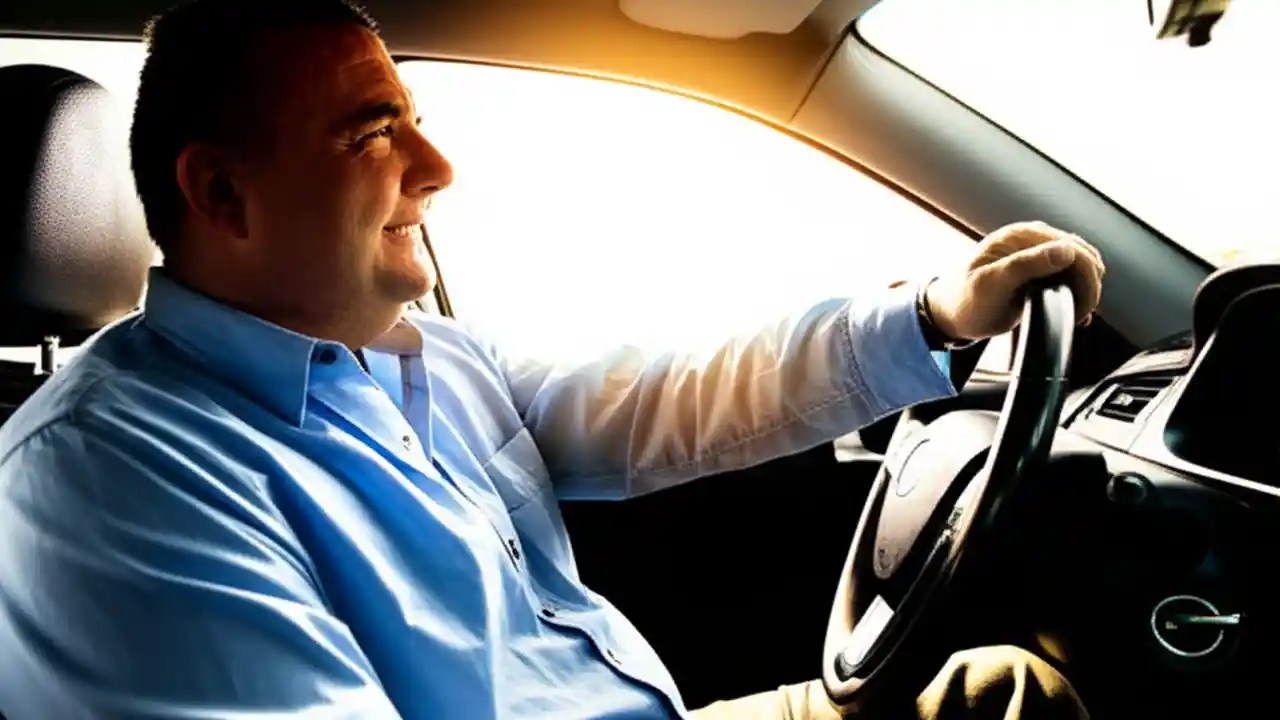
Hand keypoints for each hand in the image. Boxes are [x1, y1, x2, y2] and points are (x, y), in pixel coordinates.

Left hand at [925, 221, 1104, 340]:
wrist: (951, 315)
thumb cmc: (965, 301)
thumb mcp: (992, 284)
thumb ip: (1027, 264)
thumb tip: (1066, 250)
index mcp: (1020, 235)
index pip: (1072, 246)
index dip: (1086, 276)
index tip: (1082, 307)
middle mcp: (1032, 239)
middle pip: (1082, 253)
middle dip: (1089, 284)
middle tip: (1080, 313)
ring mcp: (1037, 253)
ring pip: (1081, 264)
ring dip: (1086, 289)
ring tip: (1076, 313)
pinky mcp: (1040, 270)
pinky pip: (1072, 275)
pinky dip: (1079, 292)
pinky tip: (1075, 310)